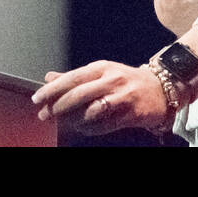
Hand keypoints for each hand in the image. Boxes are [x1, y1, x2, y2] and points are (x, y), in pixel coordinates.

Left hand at [31, 60, 169, 134]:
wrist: (160, 89)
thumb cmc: (125, 81)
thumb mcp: (100, 72)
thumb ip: (74, 77)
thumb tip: (49, 77)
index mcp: (101, 67)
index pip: (72, 77)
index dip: (53, 89)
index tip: (37, 98)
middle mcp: (111, 80)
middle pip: (79, 94)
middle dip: (58, 106)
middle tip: (44, 115)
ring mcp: (122, 97)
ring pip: (91, 110)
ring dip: (73, 119)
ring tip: (62, 123)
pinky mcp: (130, 114)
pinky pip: (104, 125)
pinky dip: (89, 128)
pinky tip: (81, 128)